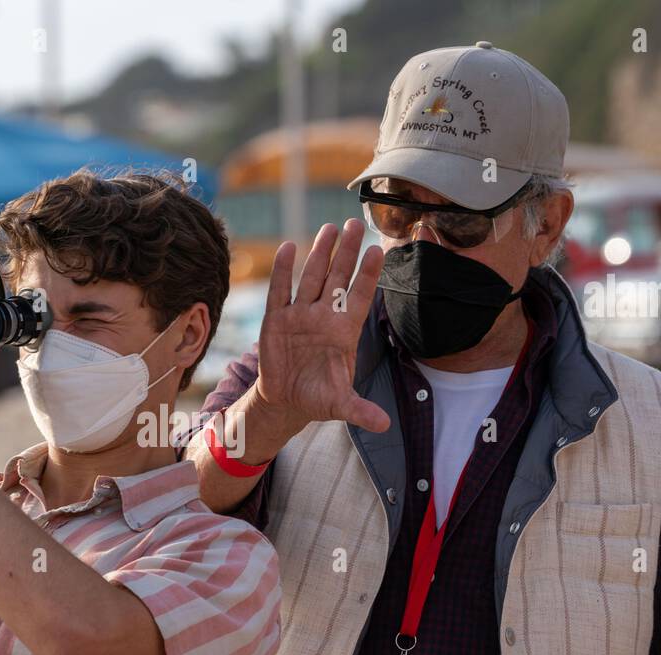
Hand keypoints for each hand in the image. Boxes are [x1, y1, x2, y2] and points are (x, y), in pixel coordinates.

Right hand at [256, 219, 389, 433]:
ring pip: (312, 278)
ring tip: (329, 228)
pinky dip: (283, 272)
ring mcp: (300, 315)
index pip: (359, 297)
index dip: (368, 275)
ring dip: (320, 254)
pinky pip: (280, 292)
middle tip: (355, 223)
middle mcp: (324, 317)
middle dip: (346, 253)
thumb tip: (384, 425)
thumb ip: (360, 410)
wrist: (285, 401)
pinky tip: (288, 248)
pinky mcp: (276, 320)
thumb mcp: (340, 406)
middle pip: (338, 278)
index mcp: (344, 332)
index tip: (377, 251)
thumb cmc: (318, 398)